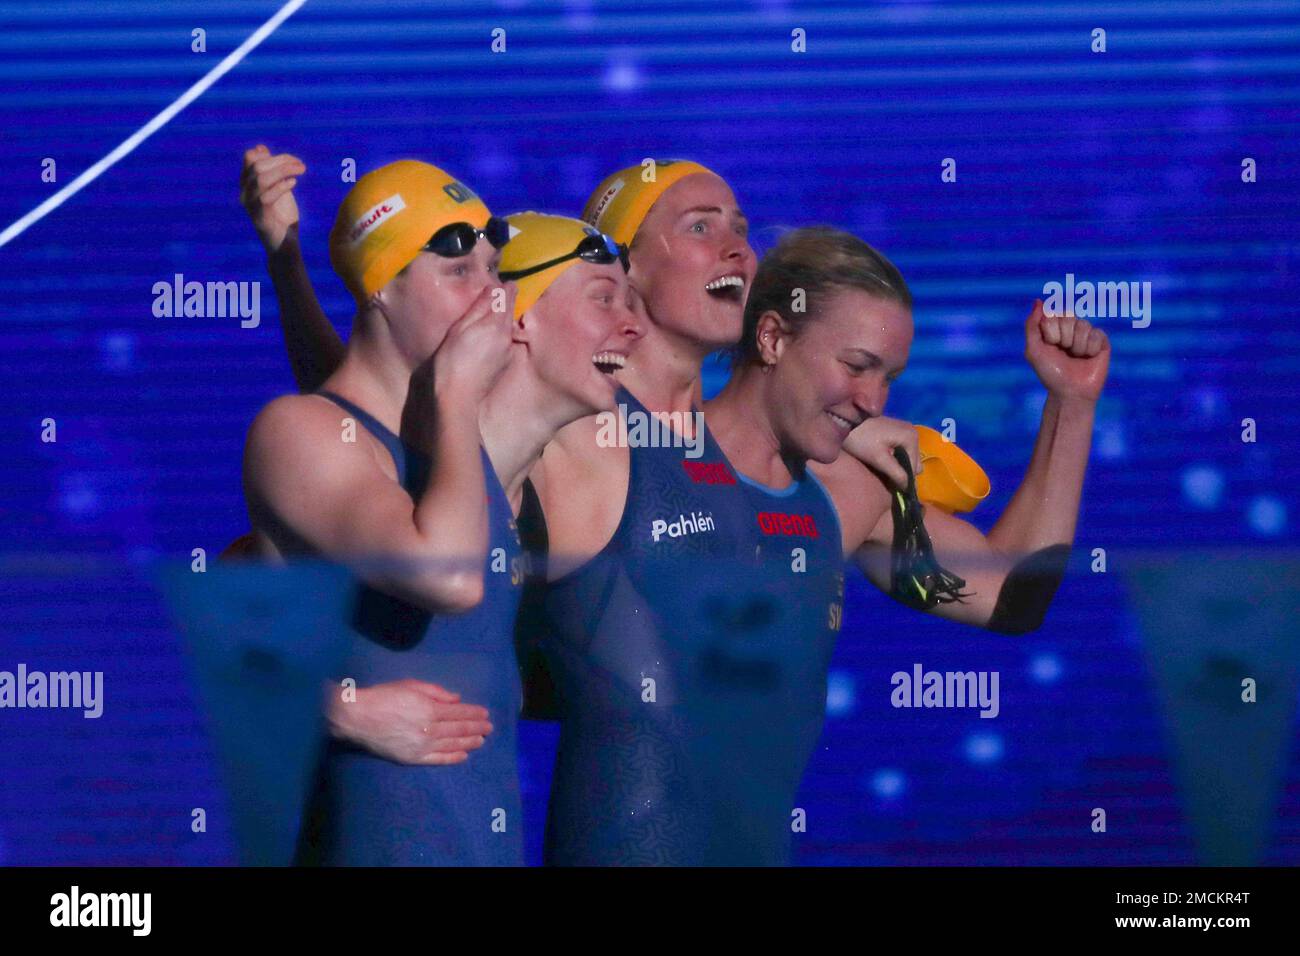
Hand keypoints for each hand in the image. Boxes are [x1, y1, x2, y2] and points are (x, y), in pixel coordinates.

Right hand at [240, 144, 304, 253]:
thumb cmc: (282, 216)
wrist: (284, 244)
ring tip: (300, 171)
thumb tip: (261, 148)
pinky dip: (280, 187)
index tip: (293, 160)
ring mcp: (249, 205)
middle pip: (257, 165)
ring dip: (283, 171)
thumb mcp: (277, 188)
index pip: (250, 158)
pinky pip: (265, 197)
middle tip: (301, 166)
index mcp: (248, 183)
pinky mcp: (259, 218)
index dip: (272, 155)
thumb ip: (270, 171)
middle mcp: (244, 192)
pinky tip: (293, 184)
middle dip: (281, 161)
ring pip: (260, 179)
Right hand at [327, 678, 492, 764]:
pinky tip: (464, 755)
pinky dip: (452, 758)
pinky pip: (437, 759)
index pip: (459, 713)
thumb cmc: (384, 697)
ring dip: (470, 742)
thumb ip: (437, 693)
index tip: (485, 714)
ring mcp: (422, 746)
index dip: (474, 714)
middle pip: (459, 730)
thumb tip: (457, 700)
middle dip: (476, 728)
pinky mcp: (412, 758)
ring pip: (452, 745)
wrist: (358, 718)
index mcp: (430, 709)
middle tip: (489, 728)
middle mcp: (430, 729)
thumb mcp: (412, 686)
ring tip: (482, 740)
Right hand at [432, 285, 514, 404]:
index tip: (501, 283)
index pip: (508, 296)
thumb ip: (479, 308)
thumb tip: (493, 288)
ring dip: (499, 322)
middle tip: (489, 299)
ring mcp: (509, 352)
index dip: (505, 288)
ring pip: (507, 328)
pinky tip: (482, 344)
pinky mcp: (505, 364)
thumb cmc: (452, 361)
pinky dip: (497, 338)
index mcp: (497, 324)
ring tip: (482, 323)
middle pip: (509, 312)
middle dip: (502, 304)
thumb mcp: (460, 329)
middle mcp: (508, 336)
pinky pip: (504, 343)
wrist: (458, 397)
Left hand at [841, 415, 921, 489]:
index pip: (914, 468)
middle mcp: (913, 432)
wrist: (845, 421)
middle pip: (913, 462)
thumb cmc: (861, 440)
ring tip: (884, 469)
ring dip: (899, 466)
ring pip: (908, 457)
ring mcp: (906, 430)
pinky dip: (896, 458)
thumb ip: (896, 473)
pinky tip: (884, 460)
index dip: (904, 479)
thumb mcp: (878, 458)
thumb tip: (908, 488)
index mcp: (911, 438)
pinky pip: (902, 450)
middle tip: (887, 479)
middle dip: (902, 472)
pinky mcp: (898, 431)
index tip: (892, 487)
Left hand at [1025, 299, 1109, 402]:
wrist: (1070, 392)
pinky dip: (1089, 349)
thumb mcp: (1033, 350)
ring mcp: (1087, 333)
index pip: (1053, 312)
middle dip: (1063, 337)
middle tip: (1063, 352)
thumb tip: (1038, 301)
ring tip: (1075, 357)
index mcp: (1054, 327)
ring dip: (1076, 346)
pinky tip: (1088, 358)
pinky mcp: (1101, 341)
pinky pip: (1096, 334)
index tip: (1050, 345)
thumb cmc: (1050, 372)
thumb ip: (1032, 325)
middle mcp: (1070, 328)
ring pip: (1083, 325)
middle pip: (1068, 315)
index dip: (1051, 331)